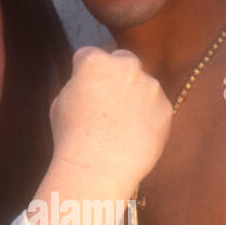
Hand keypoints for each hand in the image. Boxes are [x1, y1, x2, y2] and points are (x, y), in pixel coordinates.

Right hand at [49, 45, 172, 198]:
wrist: (98, 169)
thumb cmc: (71, 138)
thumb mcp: (60, 102)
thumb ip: (78, 84)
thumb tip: (88, 82)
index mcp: (95, 61)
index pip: (89, 55)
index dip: (83, 74)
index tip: (83, 91)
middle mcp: (126, 66)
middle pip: (122, 60)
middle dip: (116, 75)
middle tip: (107, 103)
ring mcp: (150, 86)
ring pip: (142, 84)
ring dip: (134, 96)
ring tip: (119, 127)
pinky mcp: (165, 108)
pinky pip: (156, 106)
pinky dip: (148, 117)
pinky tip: (133, 136)